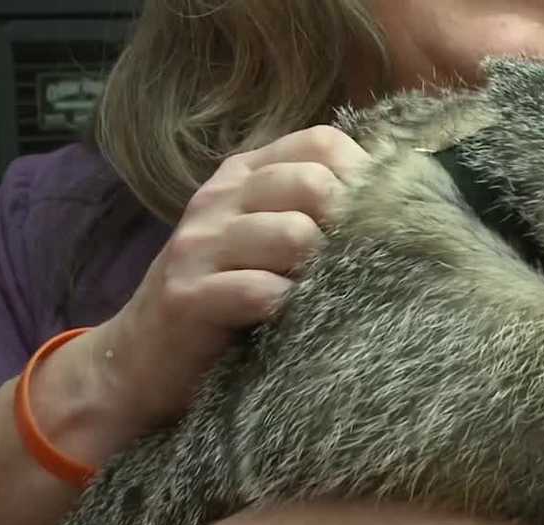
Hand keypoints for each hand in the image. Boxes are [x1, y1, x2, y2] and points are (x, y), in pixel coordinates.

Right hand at [92, 125, 370, 430]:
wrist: (142, 362)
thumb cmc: (228, 300)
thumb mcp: (270, 243)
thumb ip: (318, 214)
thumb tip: (401, 204)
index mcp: (245, 175)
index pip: (322, 143)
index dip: (366, 177)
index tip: (386, 221)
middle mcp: (219, 199)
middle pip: (314, 183)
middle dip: (350, 227)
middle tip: (358, 268)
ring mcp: (199, 245)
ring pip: (295, 235)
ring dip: (322, 272)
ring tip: (321, 298)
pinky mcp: (188, 296)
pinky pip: (261, 291)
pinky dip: (289, 309)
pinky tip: (289, 322)